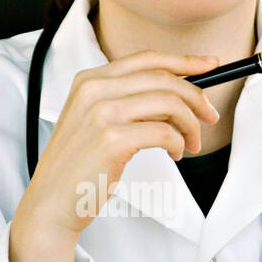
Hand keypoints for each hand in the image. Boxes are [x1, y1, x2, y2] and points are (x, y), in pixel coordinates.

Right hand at [19, 49, 220, 239]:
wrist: (51, 202)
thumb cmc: (78, 168)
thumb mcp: (95, 122)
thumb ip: (128, 102)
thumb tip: (178, 94)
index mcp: (89, 80)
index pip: (147, 59)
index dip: (184, 60)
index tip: (210, 65)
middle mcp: (94, 90)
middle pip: (164, 78)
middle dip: (196, 97)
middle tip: (210, 116)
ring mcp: (102, 113)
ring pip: (170, 103)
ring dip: (190, 125)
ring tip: (191, 143)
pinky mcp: (112, 139)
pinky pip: (165, 133)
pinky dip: (179, 144)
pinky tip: (176, 154)